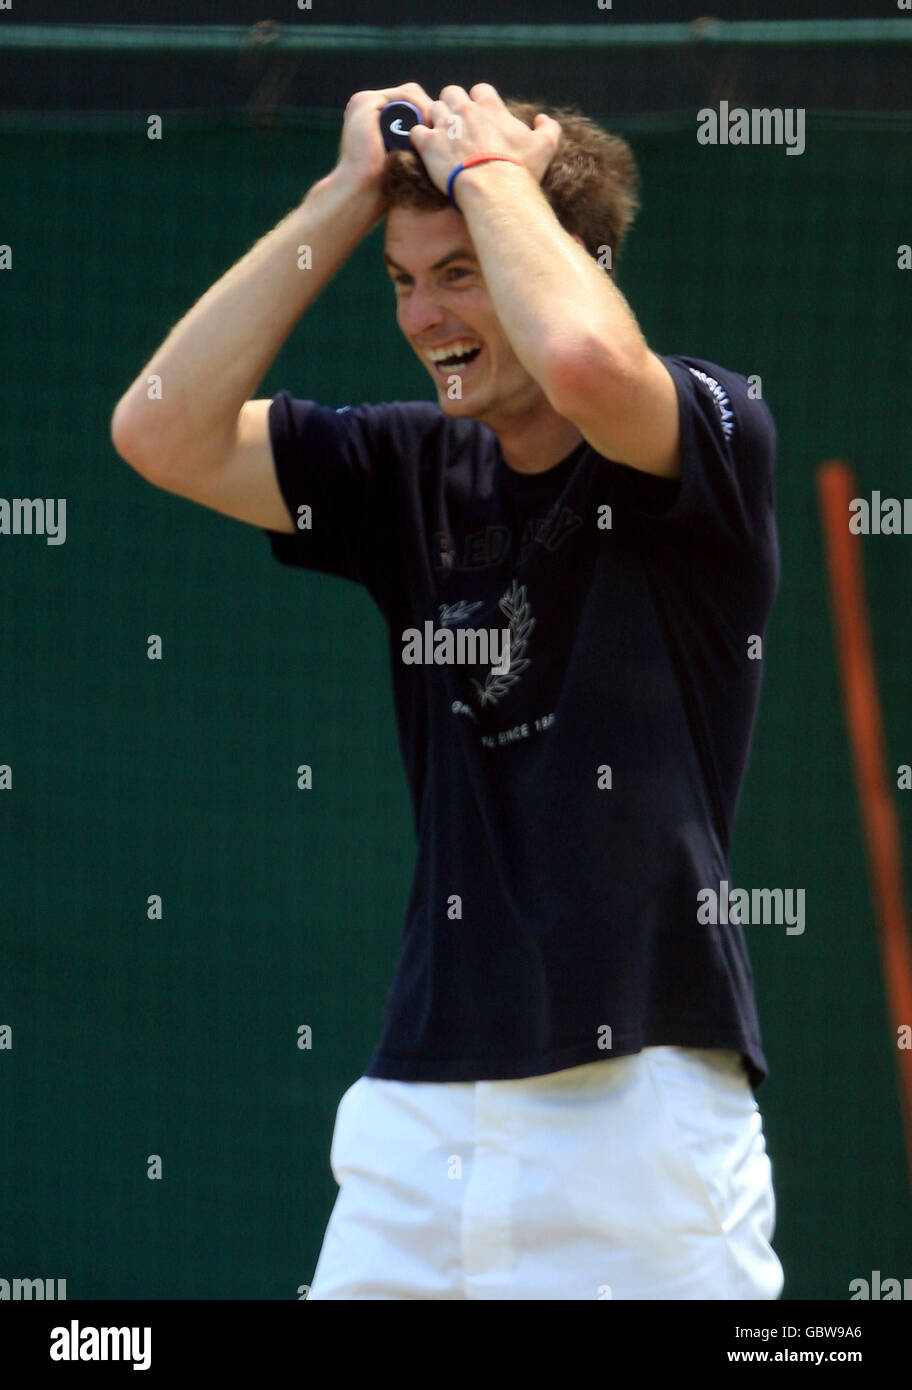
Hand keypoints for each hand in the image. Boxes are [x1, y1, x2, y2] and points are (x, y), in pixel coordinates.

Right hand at [336, 82, 433, 193]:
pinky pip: (401, 96)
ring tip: (438, 127)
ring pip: (407, 94)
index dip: (426, 113)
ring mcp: (364, 101)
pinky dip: (418, 106)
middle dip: (428, 109)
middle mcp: (365, 104)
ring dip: (426, 108)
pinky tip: (428, 124)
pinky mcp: (365, 103)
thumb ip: (408, 146)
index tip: (443, 131)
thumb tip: (438, 148)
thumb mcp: (397, 157)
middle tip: (445, 127)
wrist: (360, 190)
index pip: (407, 102)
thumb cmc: (379, 183)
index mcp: (371, 114)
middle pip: (408, 95)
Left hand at [409, 84, 560, 197]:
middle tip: (458, 127)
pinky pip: (416, 131)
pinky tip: (425, 150)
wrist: (493, 190)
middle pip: (452, 93)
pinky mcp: (428, 144)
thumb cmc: (520, 170)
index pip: (481, 90)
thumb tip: (543, 119)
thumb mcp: (545, 147)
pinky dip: (419, 138)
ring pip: (433, 109)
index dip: (479, 103)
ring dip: (436, 121)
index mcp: (490, 106)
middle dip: (453, 106)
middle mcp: (465, 110)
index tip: (481, 118)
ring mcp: (445, 125)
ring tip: (441, 139)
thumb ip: (548, 128)